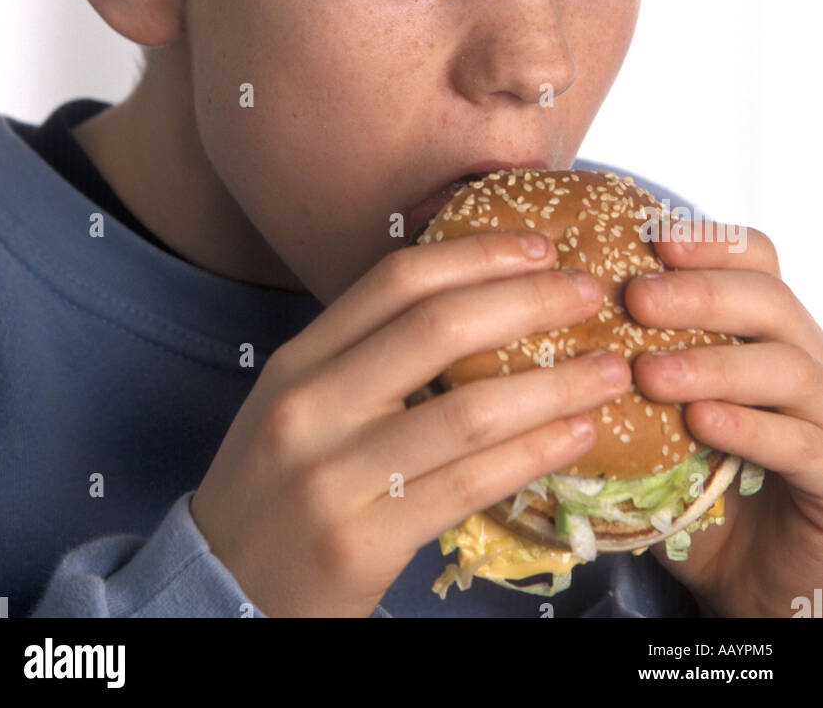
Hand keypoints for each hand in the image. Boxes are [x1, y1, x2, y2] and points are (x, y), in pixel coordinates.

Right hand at [189, 231, 630, 616]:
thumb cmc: (282, 487)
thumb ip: (370, 356)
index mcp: (299, 361)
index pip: (395, 280)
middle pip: (436, 327)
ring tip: (611, 369)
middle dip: (527, 300)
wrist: (226, 592)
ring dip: (554, 383)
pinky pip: (469, 485)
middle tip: (590, 291)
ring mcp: (333, 476)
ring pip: (467, 410)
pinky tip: (577, 435)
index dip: (477, 253)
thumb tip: (478, 301)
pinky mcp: (362, 541)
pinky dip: (534, 453)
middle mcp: (310, 406)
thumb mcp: (304, 404)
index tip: (540, 244)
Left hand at [624, 217, 822, 617]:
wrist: (753, 574)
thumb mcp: (655, 413)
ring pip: (789, 367)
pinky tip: (701, 423)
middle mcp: (801, 360)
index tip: (653, 236)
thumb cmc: (696, 482)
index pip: (755, 259)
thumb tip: (534, 322)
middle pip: (770, 299)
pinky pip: (801, 443)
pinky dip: (749, 428)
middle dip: (701, 291)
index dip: (709, 241)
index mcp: (761, 331)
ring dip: (715, 362)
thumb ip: (621, 365)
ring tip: (650, 372)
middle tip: (636, 296)